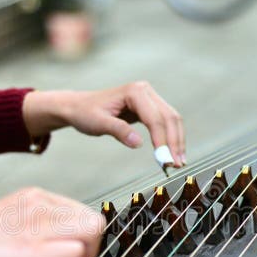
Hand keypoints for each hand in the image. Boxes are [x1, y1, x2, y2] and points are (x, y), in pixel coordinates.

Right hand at [0, 187, 104, 256]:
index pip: (84, 212)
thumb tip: (63, 248)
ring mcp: (37, 223)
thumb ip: (38, 229)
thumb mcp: (11, 226)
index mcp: (34, 196)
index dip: (81, 238)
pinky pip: (76, 250)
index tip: (62, 256)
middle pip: (95, 220)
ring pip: (93, 231)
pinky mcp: (31, 247)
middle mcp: (40, 203)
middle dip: (89, 250)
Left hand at [23, 82, 185, 166]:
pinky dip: (170, 138)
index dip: (163, 140)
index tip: (165, 160)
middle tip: (176, 164)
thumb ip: (118, 131)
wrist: (78, 107)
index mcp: (135, 92)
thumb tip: (138, 143)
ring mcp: (149, 98)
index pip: (155, 118)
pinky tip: (172, 153)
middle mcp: (145, 91)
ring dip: (177, 141)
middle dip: (174, 142)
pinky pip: (165, 123)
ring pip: (172, 120)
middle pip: (169, 118)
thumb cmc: (85, 113)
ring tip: (178, 162)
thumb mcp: (98, 123)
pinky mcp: (149, 108)